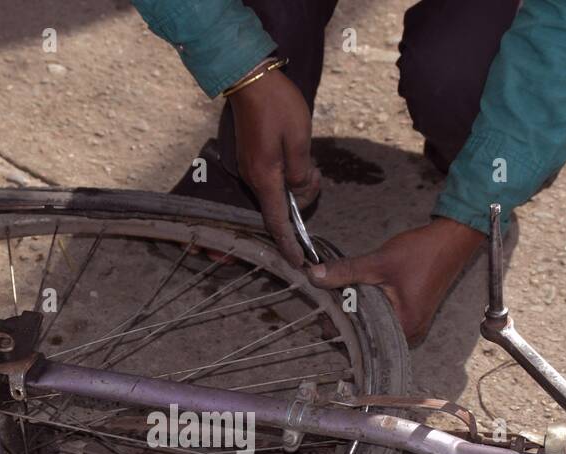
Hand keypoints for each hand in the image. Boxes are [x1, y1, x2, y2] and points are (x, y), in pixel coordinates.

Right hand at [229, 68, 319, 265]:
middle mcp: (253, 178)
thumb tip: (301, 193)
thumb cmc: (277, 105)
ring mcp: (249, 169)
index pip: (278, 221)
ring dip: (296, 187)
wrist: (250, 79)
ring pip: (277, 193)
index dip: (289, 243)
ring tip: (310, 165)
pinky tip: (297, 160)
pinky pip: (271, 180)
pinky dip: (287, 178)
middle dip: (301, 202)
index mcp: (265, 177)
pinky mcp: (251, 160)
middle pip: (280, 208)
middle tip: (316, 175)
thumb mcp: (299, 139)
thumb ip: (302, 172)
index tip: (299, 262)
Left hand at [307, 218, 484, 341]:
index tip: (320, 317)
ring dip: (357, 316)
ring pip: (376, 327)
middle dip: (345, 323)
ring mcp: (412, 325)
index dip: (338, 328)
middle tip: (324, 309)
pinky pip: (385, 319)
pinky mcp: (412, 314)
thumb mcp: (379, 262)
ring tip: (336, 304)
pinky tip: (355, 300)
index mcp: (403, 327)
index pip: (361, 339)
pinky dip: (370, 310)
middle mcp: (410, 333)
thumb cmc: (422, 252)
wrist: (452, 239)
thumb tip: (314, 276)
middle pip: (368, 336)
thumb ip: (345, 271)